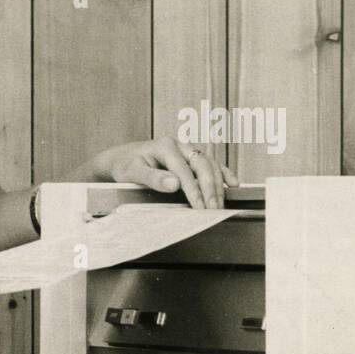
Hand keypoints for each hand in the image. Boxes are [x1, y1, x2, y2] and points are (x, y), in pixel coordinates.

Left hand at [96, 136, 239, 207]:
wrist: (122, 158)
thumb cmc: (126, 165)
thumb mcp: (132, 172)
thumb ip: (153, 178)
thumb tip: (174, 184)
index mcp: (164, 146)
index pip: (184, 170)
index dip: (194, 190)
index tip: (200, 208)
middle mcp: (179, 145)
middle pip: (202, 164)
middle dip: (210, 188)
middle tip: (213, 209)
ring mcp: (187, 149)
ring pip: (210, 164)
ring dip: (218, 184)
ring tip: (219, 205)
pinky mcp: (192, 156)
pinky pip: (212, 163)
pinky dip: (223, 173)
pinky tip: (232, 184)